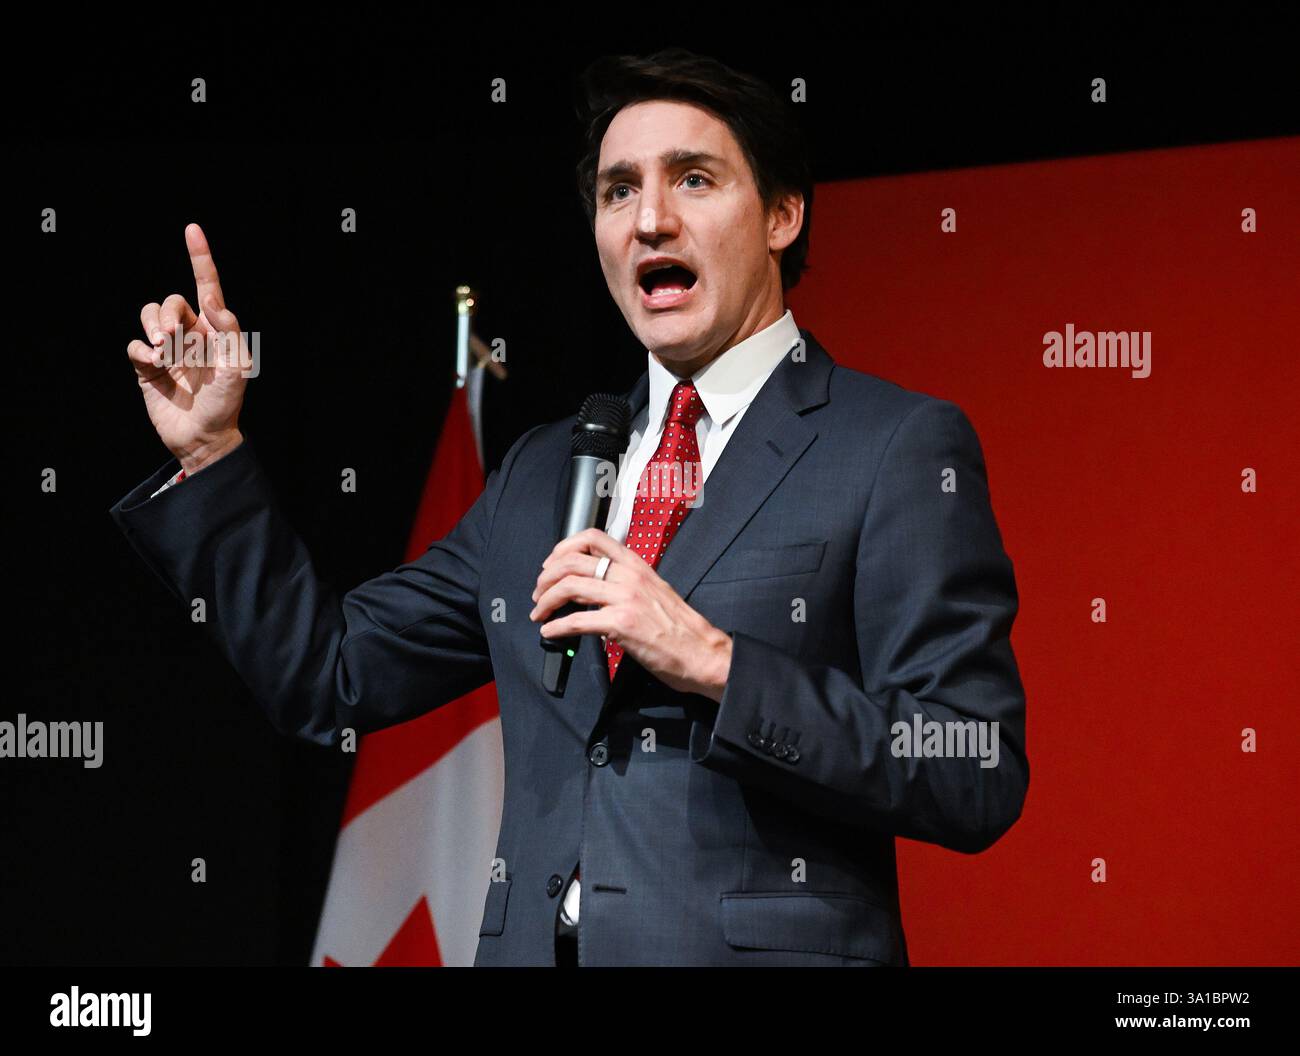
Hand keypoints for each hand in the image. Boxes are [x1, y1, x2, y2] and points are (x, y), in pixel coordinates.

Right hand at [126, 223, 248, 473]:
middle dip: (168, 314)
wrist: (204, 438)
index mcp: (215, 330)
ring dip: (152, 327)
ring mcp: (167, 350)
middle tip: (173, 339)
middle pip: (170, 302)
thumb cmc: (227, 404)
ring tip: (163, 352)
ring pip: (149, 316)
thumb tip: (212, 299)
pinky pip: (134, 345)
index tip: (192, 229)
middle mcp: (190, 334)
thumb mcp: (238, 367)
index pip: (206, 286)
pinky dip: (140, 350)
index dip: (200, 257)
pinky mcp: (147, 367)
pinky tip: (153, 365)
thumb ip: (229, 331)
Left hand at [529, 528, 732, 701]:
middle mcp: (630, 576)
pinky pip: (577, 621)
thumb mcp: (654, 591)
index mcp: (637, 565)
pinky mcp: (622, 624)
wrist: (702, 652)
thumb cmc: (680, 627)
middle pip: (572, 562)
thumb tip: (594, 587)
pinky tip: (550, 633)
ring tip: (539, 614)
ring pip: (570, 587)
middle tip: (539, 594)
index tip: (551, 564)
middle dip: (546, 578)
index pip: (593, 538)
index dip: (563, 547)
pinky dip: (556, 627)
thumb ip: (626, 582)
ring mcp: (626, 598)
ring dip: (546, 601)